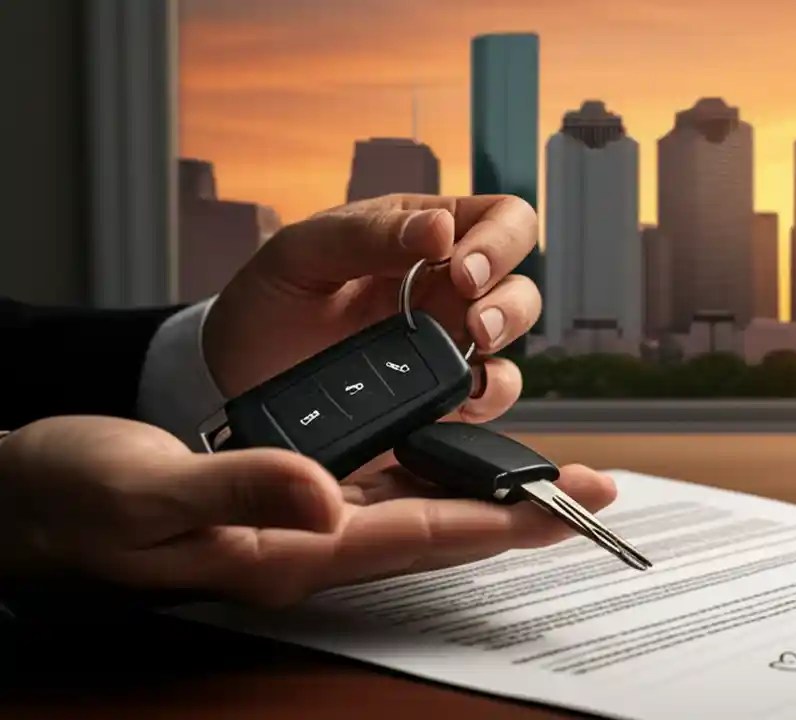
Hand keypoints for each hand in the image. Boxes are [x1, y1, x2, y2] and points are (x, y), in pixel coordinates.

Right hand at [0, 416, 615, 605]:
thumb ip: (241, 490)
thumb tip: (329, 494)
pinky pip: (380, 488)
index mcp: (291, 552)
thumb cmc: (75, 504)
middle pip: (442, 528)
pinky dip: (430, 468)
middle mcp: (311, 542)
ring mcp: (302, 523)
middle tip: (592, 489)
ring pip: (419, 508)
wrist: (28, 504)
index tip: (570, 503)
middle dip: (519, 510)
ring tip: (545, 470)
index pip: (425, 536)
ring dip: (484, 490)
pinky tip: (455, 448)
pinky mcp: (286, 499)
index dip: (503, 520)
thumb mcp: (149, 492)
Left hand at [203, 193, 541, 425]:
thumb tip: (440, 228)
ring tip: (471, 344)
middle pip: (519, 278)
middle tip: (472, 316)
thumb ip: (367, 235)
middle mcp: (445, 287)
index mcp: (421, 234)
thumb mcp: (301, 253)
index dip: (499, 240)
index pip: (499, 218)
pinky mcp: (440, 397)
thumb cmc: (267, 302)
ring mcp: (446, 343)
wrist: (232, 381)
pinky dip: (491, 393)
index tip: (460, 265)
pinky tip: (462, 393)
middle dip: (508, 297)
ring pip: (513, 335)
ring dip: (506, 337)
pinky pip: (491, 393)